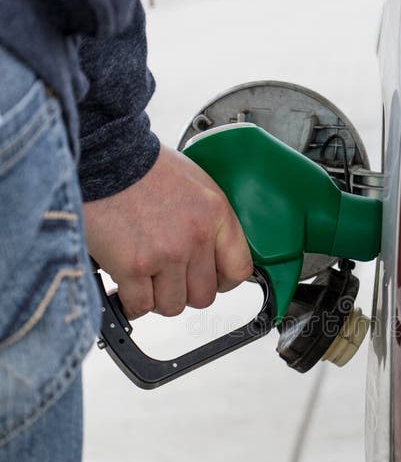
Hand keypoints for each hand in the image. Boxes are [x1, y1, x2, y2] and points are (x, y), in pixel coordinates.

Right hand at [83, 144, 252, 318]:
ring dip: (156, 297)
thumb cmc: (141, 166)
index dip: (222, 281)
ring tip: (143, 277)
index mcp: (216, 213)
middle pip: (203, 295)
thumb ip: (207, 220)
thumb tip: (209, 256)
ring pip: (172, 305)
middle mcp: (196, 236)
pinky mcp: (133, 266)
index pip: (238, 269)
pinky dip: (130, 302)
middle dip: (184, 290)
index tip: (208, 279)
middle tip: (167, 277)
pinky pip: (140, 305)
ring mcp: (166, 254)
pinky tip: (124, 286)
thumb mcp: (193, 184)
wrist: (101, 155)